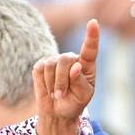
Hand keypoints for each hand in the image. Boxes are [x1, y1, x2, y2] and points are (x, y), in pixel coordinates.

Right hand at [33, 19, 99, 134]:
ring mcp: (55, 60)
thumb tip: (76, 67)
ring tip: (57, 94)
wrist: (57, 112)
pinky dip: (44, 83)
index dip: (92, 36)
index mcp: (86, 65)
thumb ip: (81, 83)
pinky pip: (41, 69)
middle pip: (65, 60)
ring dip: (53, 84)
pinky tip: (48, 89)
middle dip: (62, 80)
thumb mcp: (83, 97)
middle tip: (61, 95)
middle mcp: (71, 58)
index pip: (90, 49)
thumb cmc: (74, 103)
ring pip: (51, 65)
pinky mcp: (41, 64)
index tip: (93, 23)